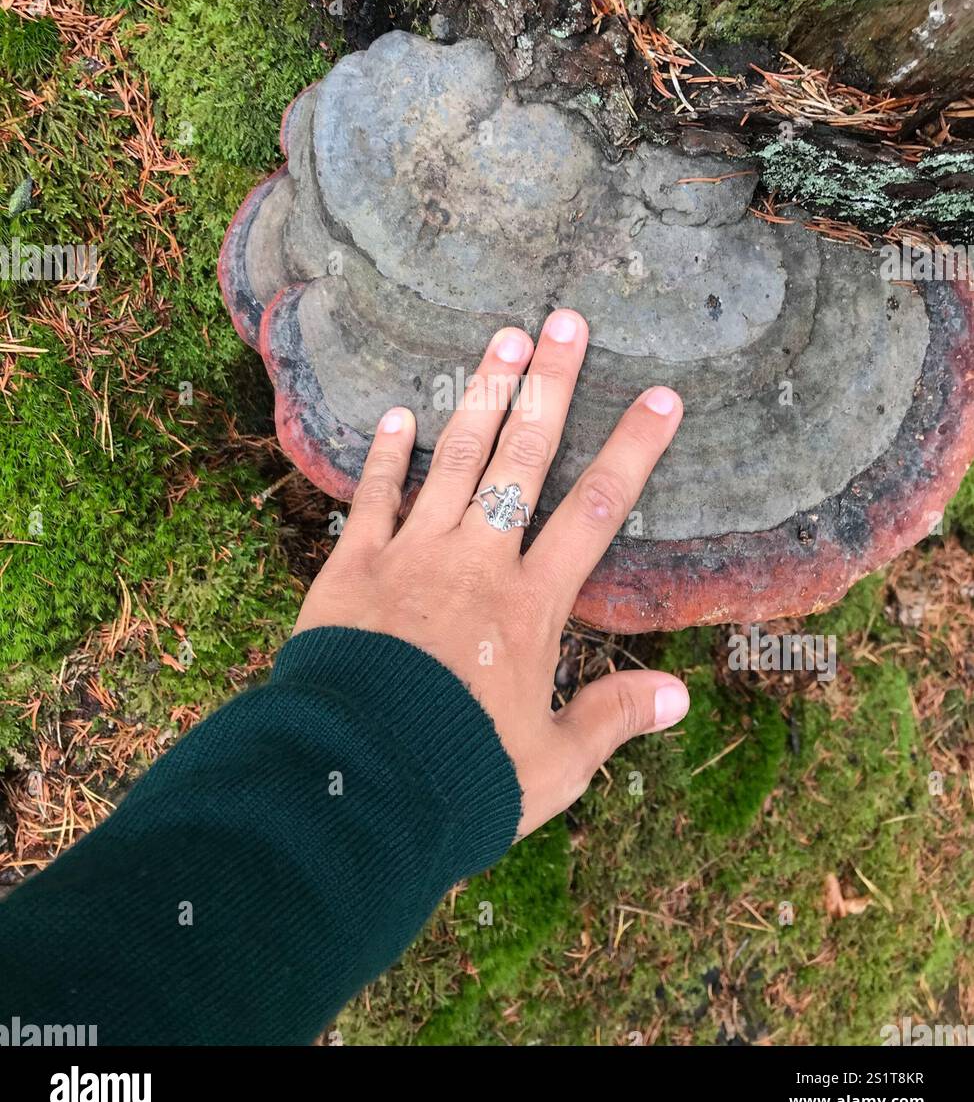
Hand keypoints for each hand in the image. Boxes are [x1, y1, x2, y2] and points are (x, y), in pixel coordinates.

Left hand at [293, 308, 689, 837]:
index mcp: (532, 605)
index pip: (596, 511)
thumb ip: (612, 719)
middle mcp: (477, 561)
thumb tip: (680, 694)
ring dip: (481, 397)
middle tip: (565, 320)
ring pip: (456, 459)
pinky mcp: (353, 567)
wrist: (355, 781)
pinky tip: (399, 414)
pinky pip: (373, 499)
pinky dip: (387, 457)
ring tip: (503, 337)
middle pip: (524, 458)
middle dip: (550, 387)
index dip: (633, 450)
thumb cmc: (460, 774)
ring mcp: (412, 556)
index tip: (662, 396)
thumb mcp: (552, 764)